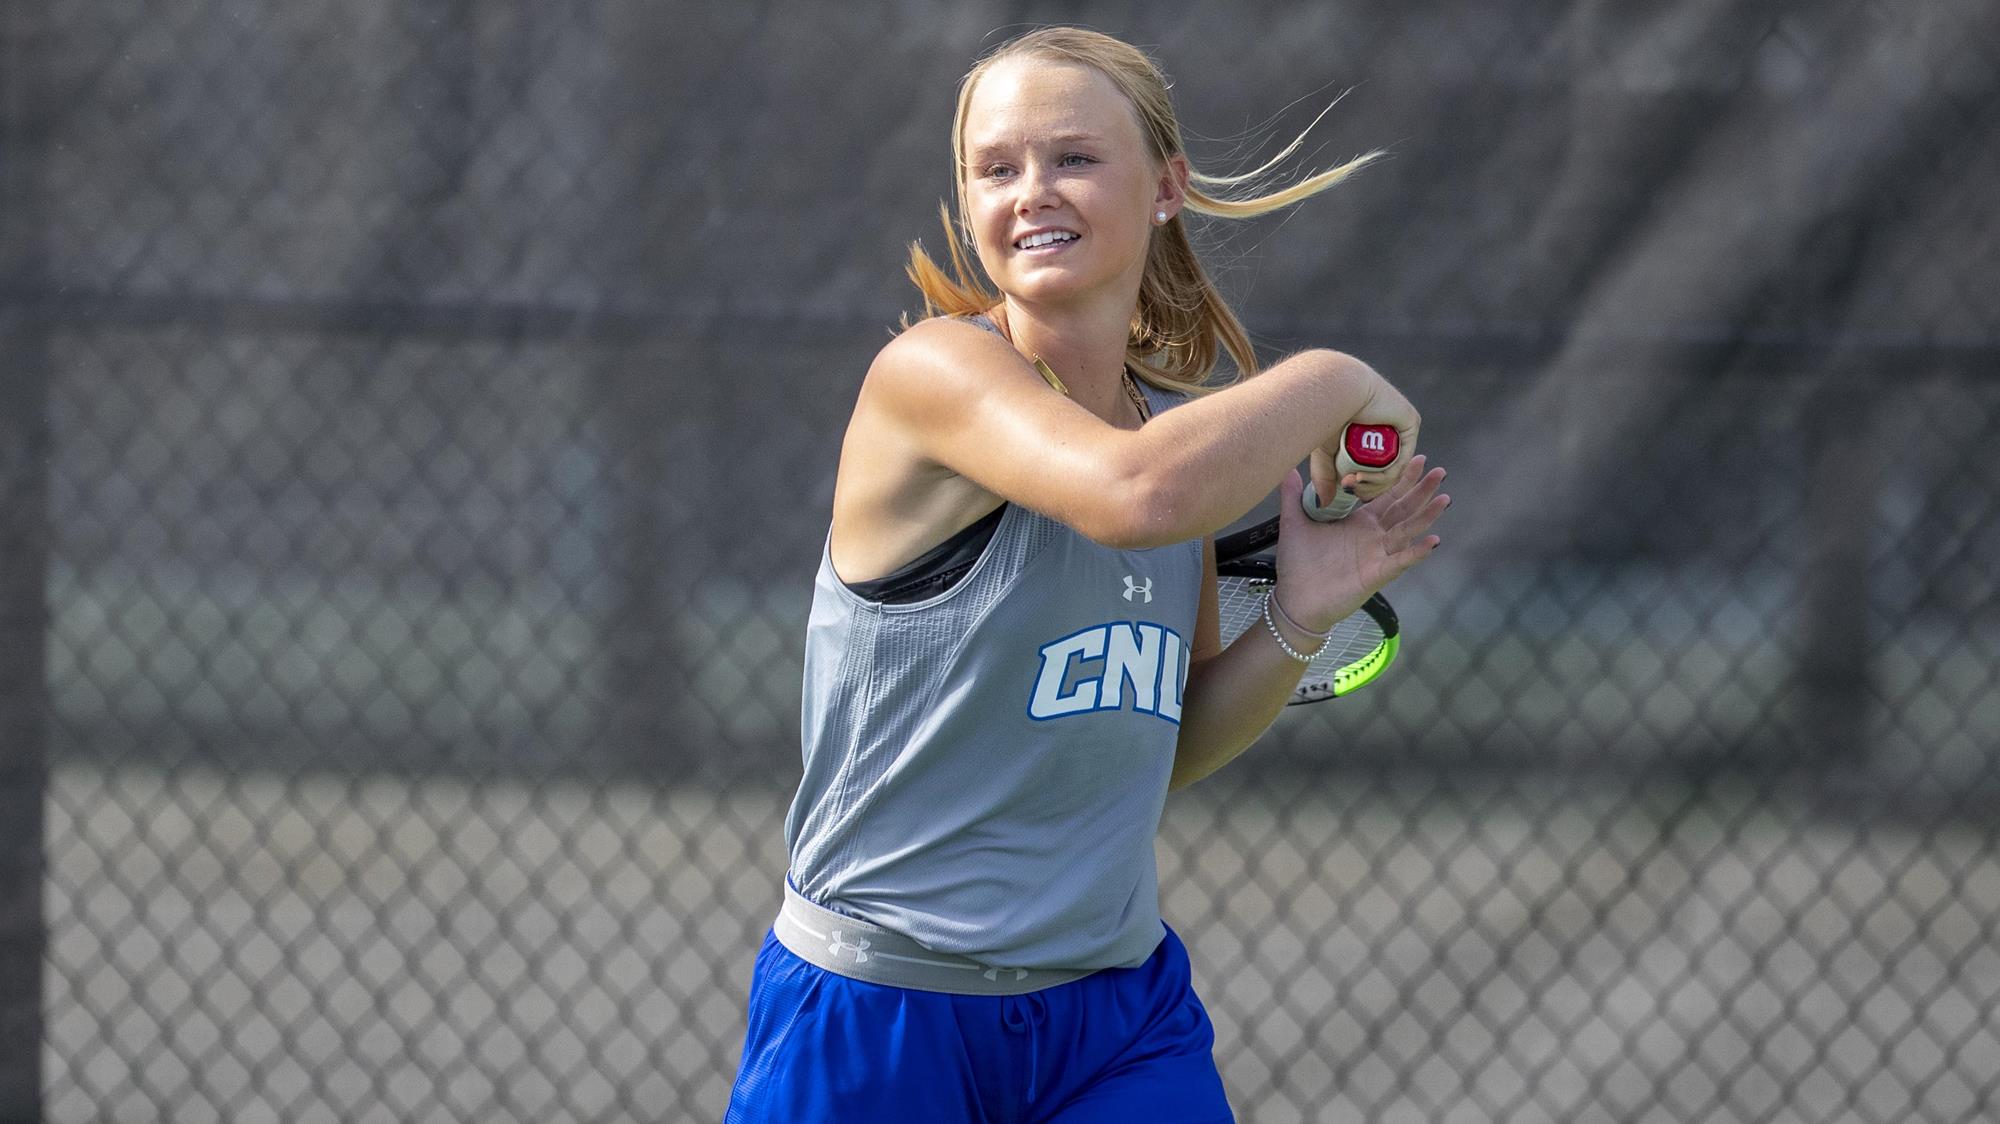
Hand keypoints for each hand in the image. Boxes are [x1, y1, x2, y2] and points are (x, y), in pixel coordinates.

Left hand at [1274, 455, 1448, 630]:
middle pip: (1403, 509)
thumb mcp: (1294, 524)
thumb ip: (1293, 497)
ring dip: (1426, 516)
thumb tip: (1289, 470)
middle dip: (1422, 491)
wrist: (1295, 601)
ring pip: (1407, 531)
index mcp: (1358, 522)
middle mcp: (1373, 536)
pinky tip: (1433, 541)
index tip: (1418, 459)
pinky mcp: (1376, 574)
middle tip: (1440, 472)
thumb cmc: (1298, 565)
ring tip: (1444, 499)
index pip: (1387, 496)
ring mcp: (1378, 555)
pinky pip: (1400, 561)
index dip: (1403, 479)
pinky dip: (1416, 552)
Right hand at [1311, 375, 1419, 502]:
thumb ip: (1325, 477)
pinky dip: (1383, 474)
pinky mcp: (1410, 424)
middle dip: (1368, 487)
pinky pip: (1402, 459)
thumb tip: (1323, 504)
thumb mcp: (1324, 454)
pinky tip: (1363, 476)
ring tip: (1352, 482)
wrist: (1332, 391)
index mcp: (1374, 436)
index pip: (1377, 470)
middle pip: (1388, 472)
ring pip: (1395, 469)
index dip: (1365, 486)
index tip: (1346, 490)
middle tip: (1349, 489)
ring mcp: (1402, 428)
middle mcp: (1391, 431)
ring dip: (1373, 483)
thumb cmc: (1323, 415)